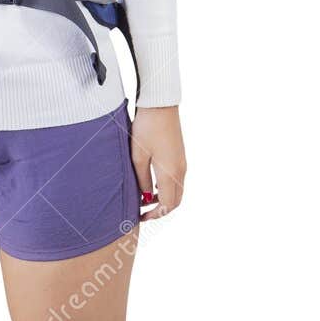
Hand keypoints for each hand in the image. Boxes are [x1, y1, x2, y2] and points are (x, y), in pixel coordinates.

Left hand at [130, 105, 185, 219]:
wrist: (159, 104)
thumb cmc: (146, 128)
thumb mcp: (138, 157)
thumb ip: (141, 180)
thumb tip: (144, 197)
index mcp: (170, 173)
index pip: (168, 205)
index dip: (155, 214)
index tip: (140, 216)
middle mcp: (180, 170)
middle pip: (175, 200)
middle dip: (160, 209)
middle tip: (143, 212)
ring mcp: (181, 162)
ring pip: (176, 189)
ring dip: (163, 198)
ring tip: (143, 198)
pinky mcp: (179, 154)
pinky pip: (176, 178)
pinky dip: (165, 187)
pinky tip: (151, 184)